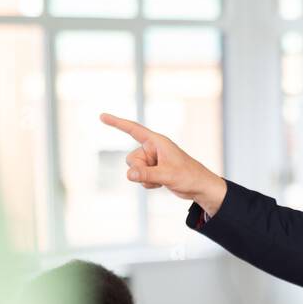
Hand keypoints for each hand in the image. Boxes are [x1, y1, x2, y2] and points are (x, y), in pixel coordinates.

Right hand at [99, 114, 227, 215]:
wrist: (200, 187)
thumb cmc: (188, 176)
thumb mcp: (167, 175)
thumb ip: (146, 174)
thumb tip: (129, 174)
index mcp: (157, 142)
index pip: (133, 130)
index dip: (117, 123)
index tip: (102, 116)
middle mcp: (152, 149)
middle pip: (131, 159)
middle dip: (140, 170)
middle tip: (158, 174)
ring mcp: (152, 160)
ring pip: (134, 170)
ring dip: (145, 178)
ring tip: (163, 179)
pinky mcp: (153, 170)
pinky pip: (140, 177)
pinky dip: (148, 183)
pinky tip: (162, 183)